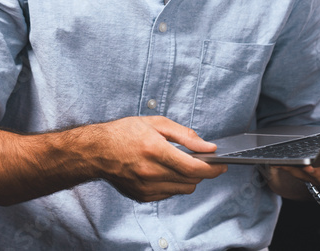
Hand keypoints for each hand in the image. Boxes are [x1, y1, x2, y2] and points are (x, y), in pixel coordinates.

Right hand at [90, 116, 226, 201]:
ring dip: (189, 178)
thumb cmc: (124, 133)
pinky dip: (174, 184)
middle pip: (192, 181)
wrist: (97, 151)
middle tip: (202, 161)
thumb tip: (208, 146)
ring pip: (183, 189)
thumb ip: (185, 135)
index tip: (222, 165)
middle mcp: (151, 172)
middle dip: (203, 172)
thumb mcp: (156, 124)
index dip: (213, 168)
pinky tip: (165, 171)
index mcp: (155, 150)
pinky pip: (169, 193)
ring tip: (180, 164)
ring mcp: (146, 187)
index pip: (194, 167)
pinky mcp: (142, 196)